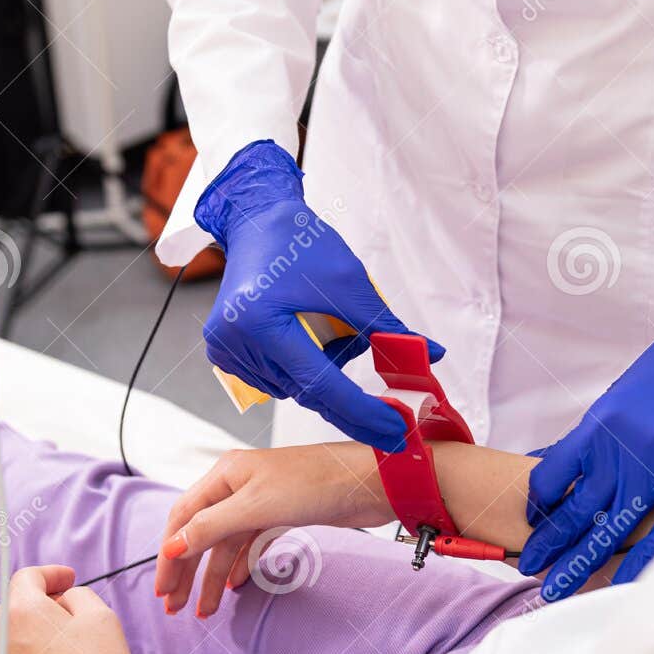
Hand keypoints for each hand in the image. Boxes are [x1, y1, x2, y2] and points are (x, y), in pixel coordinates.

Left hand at [0, 565, 141, 653]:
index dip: (51, 574)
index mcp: (18, 614)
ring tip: (66, 653)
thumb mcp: (101, 619)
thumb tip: (63, 602)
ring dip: (33, 640)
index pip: (26, 578)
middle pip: (13, 611)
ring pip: (10, 645)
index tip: (70, 579)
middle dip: (40, 607)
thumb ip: (78, 596)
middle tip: (71, 614)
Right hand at [154, 444, 389, 617]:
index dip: (169, 555)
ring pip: (226, 542)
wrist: (371, 482)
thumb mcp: (256, 507)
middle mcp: (238, 484)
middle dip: (187, 570)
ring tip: (206, 610)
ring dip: (215, 575)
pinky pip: (250, 542)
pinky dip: (241, 564)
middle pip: (201, 532)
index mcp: (225, 473)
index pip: (183, 517)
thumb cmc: (316, 483)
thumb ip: (211, 528)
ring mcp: (261, 499)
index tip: (162, 589)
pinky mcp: (282, 513)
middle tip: (175, 607)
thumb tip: (171, 547)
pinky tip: (236, 585)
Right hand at [196, 140, 444, 450]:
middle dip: (350, 402)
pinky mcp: (224, 351)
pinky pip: (275, 378)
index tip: (394, 430)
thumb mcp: (350, 282)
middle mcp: (236, 342)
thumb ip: (385, 326)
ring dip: (323, 376)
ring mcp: (225, 349)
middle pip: (306, 391)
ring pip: (293, 388)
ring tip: (329, 332)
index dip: (361, 411)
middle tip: (391, 418)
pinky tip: (306, 337)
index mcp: (261, 322)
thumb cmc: (300, 245)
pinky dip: (300, 368)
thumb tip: (430, 354)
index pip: (320, 384)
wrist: (258, 223)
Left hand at [520, 293, 653, 599]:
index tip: (536, 518)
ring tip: (556, 591)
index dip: (537, 504)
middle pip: (571, 512)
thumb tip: (558, 460)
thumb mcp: (620, 396)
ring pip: (607, 532)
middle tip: (529, 568)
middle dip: (547, 545)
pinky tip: (621, 582)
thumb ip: (593, 436)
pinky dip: (641, 562)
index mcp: (596, 429)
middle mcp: (618, 455)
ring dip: (579, 565)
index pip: (548, 477)